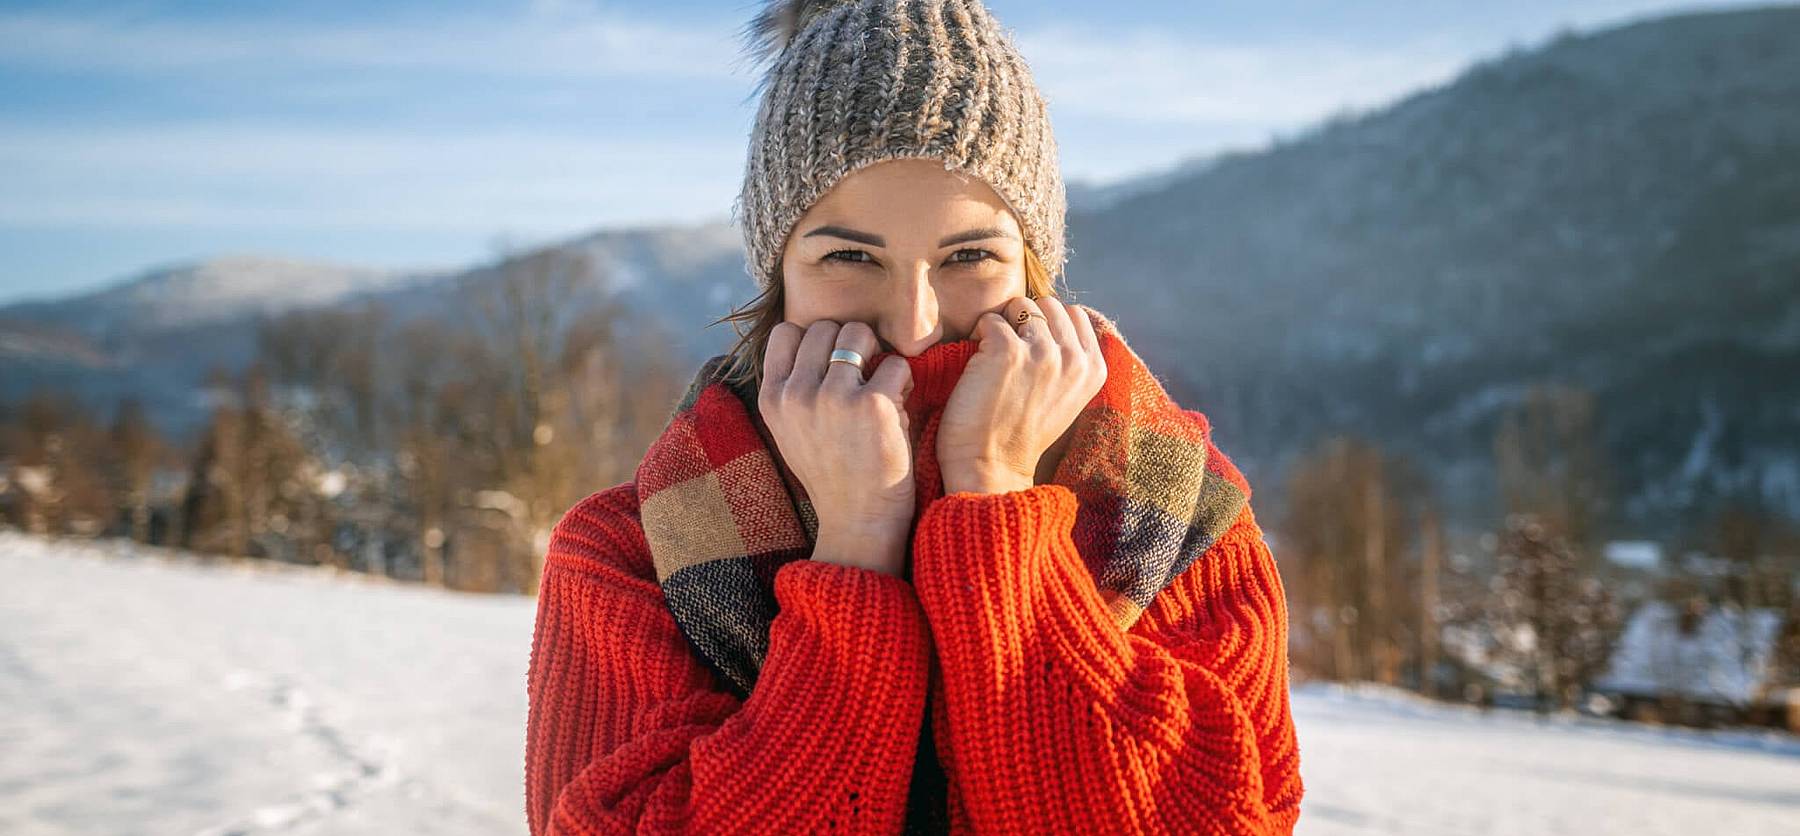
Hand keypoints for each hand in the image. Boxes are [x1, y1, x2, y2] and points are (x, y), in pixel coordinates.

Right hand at [760, 319, 915, 575]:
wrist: (858, 521)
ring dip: (876, 353)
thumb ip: (794, 386)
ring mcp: (833, 396)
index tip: (831, 364)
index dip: (814, 340)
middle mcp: (797, 393)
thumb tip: (811, 336)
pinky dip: (904, 380)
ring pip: (859, 333)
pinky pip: (896, 363)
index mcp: (772, 397)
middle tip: (863, 375)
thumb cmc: (832, 473)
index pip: (786, 331)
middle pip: (825, 326)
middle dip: (849, 343)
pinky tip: (899, 406)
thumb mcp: (792, 429)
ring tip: (881, 384)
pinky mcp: (873, 404)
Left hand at [937, 296, 1106, 494]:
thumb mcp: (1066, 397)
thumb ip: (1071, 360)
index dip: (1047, 324)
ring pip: (1019, 306)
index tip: (1031, 348)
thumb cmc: (1021, 432)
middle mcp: (1073, 358)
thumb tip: (1057, 318)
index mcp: (1093, 368)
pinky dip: (979, 335)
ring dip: (1002, 324)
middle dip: (1025, 319)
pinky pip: (990, 319)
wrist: (992, 466)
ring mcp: (1042, 352)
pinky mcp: (1007, 350)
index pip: (1074, 314)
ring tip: (993, 357)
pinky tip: (979, 365)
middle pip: (1048, 304)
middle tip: (1009, 350)